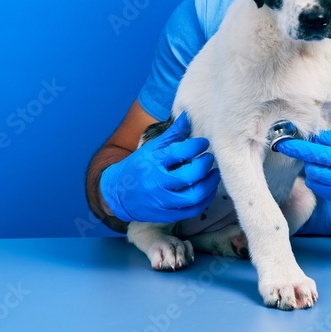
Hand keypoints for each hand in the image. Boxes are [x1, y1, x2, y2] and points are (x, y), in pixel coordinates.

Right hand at [100, 112, 219, 223]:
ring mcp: (162, 201)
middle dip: (204, 166)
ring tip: (214, 174)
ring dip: (209, 185)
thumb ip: (172, 134)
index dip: (196, 146)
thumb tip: (187, 116)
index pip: (178, 153)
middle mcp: (156, 183)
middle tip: (209, 158)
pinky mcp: (166, 215)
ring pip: (192, 197)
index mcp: (153, 162)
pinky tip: (208, 190)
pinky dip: (204, 200)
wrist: (117, 193)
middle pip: (188, 176)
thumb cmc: (139, 166)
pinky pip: (191, 210)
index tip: (204, 143)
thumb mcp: (152, 148)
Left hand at [275, 130, 330, 215]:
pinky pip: (322, 190)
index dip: (297, 148)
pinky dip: (321, 180)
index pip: (316, 153)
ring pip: (315, 181)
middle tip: (320, 150)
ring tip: (328, 162)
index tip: (283, 144)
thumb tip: (319, 138)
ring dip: (315, 169)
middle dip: (310, 158)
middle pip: (312, 168)